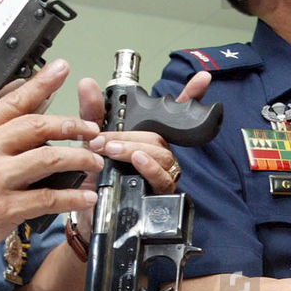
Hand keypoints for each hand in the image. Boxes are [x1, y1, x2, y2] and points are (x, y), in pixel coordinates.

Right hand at [0, 59, 101, 268]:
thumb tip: (17, 107)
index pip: (12, 100)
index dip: (41, 83)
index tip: (61, 68)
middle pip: (38, 125)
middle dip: (72, 124)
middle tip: (91, 129)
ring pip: (48, 158)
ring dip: (79, 158)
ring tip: (94, 161)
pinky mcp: (1, 210)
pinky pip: (46, 198)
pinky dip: (71, 197)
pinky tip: (84, 198)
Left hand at [76, 70, 213, 197]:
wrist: (87, 212)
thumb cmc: (94, 177)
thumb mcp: (89, 142)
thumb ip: (91, 113)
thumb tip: (88, 84)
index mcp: (144, 137)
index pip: (173, 115)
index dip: (191, 95)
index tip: (203, 78)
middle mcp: (157, 153)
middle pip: (157, 136)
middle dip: (129, 136)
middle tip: (103, 141)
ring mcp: (161, 173)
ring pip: (161, 155)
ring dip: (135, 150)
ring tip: (113, 151)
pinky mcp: (160, 194)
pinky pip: (163, 179)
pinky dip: (150, 168)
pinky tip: (139, 161)